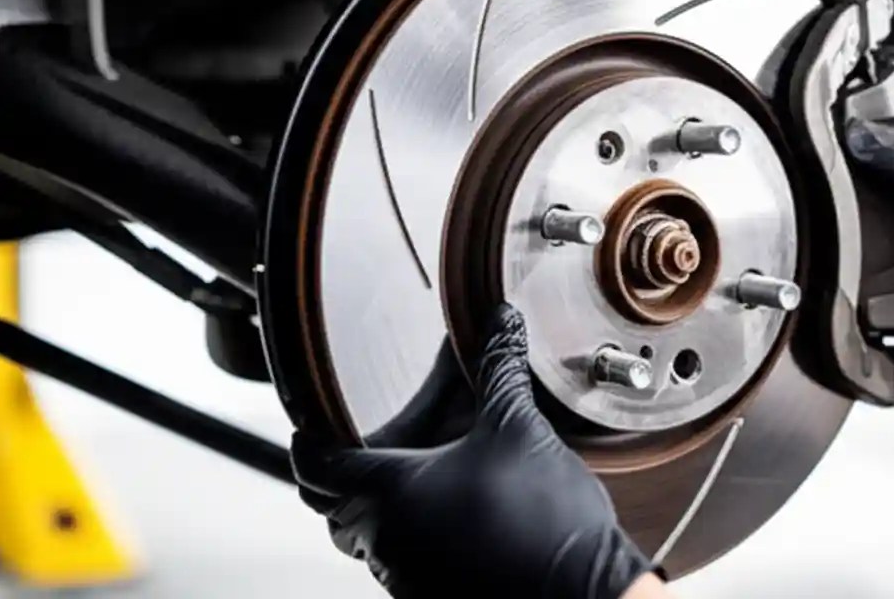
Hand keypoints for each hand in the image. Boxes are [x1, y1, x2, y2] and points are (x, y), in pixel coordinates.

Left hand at [290, 303, 654, 598]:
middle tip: (366, 447)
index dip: (309, 440)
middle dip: (348, 474)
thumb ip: (499, 370)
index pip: (316, 466)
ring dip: (385, 506)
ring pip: (372, 538)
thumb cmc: (543, 520)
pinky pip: (404, 563)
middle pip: (335, 508)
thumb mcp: (517, 428)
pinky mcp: (434, 597)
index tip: (310, 425)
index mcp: (388, 494)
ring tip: (420, 476)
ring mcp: (408, 578)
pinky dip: (414, 534)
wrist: (584, 592)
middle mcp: (386, 542)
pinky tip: (452, 515)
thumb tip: (499, 322)